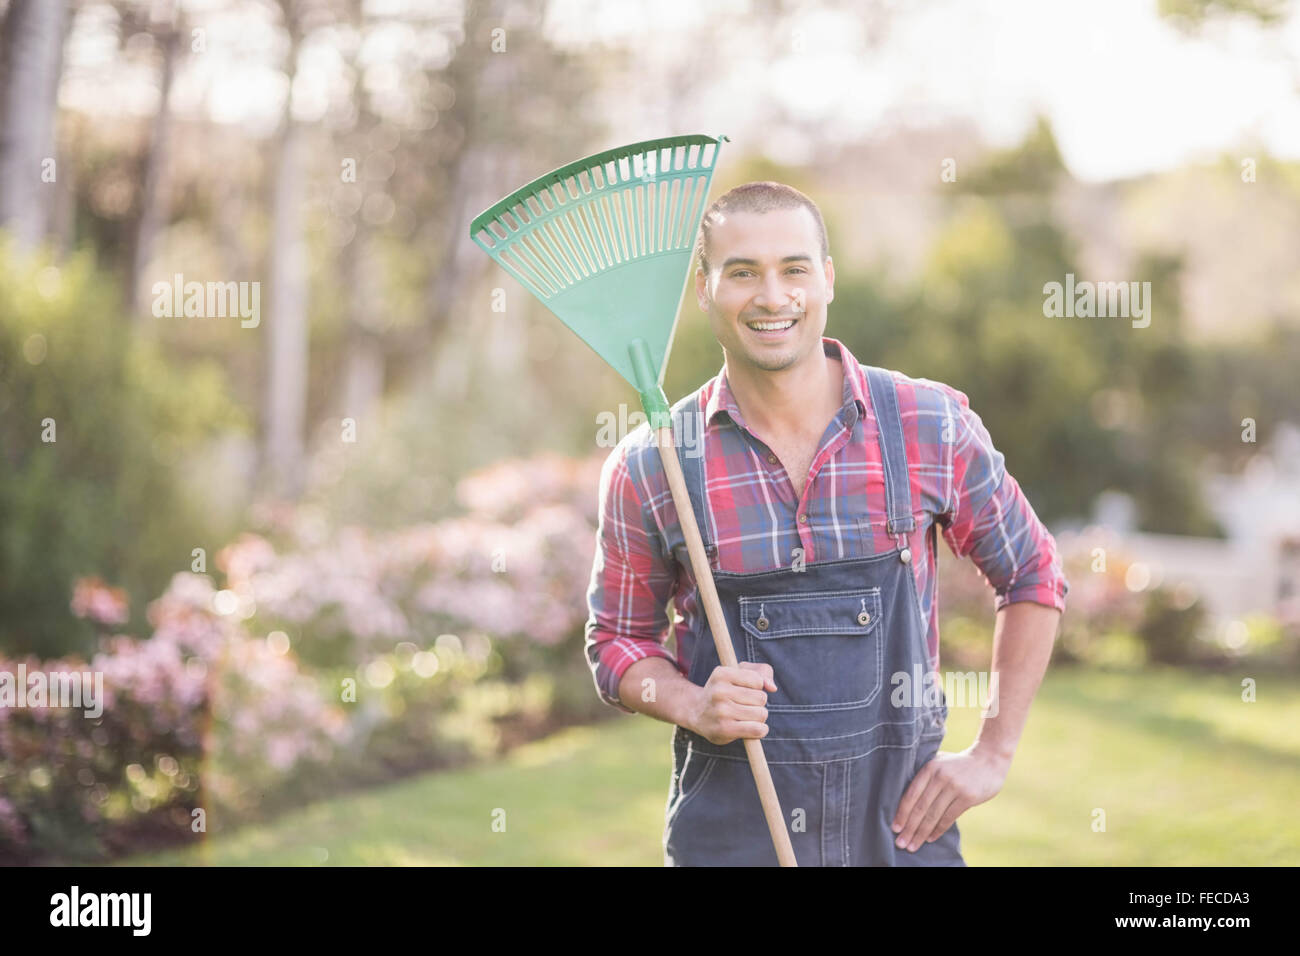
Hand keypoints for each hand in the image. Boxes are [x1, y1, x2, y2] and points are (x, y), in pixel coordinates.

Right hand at [687, 662, 776, 745]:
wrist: (697, 713)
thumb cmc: (725, 690)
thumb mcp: (740, 673)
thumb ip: (762, 672)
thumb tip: (772, 687)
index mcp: (722, 674)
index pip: (758, 681)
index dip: (757, 687)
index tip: (745, 689)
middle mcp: (719, 691)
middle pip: (761, 698)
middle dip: (758, 703)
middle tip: (744, 705)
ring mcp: (721, 711)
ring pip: (761, 714)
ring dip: (759, 717)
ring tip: (745, 716)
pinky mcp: (725, 730)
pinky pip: (757, 730)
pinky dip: (760, 730)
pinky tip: (751, 728)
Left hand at [890, 747, 1008, 852]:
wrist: (988, 760)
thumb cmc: (957, 764)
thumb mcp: (939, 762)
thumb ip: (924, 776)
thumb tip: (904, 799)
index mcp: (929, 767)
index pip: (911, 794)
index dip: (902, 813)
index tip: (894, 828)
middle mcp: (940, 776)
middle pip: (920, 807)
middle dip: (909, 828)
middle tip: (901, 843)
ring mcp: (955, 787)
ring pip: (934, 815)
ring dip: (922, 833)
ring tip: (913, 845)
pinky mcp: (967, 797)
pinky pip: (949, 817)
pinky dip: (938, 830)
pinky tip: (930, 838)